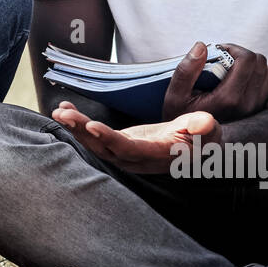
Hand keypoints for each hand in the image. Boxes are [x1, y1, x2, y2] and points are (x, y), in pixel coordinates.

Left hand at [52, 102, 220, 174]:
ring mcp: (126, 153)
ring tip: (59, 111)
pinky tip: (65, 109)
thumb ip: (204, 127)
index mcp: (157, 154)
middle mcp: (137, 158)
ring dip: (76, 128)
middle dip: (83, 132)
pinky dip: (79, 124)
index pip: (129, 149)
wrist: (195, 146)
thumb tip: (202, 124)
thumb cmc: (202, 137)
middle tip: (65, 115)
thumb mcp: (208, 129)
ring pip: (96, 144)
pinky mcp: (120, 145)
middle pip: (105, 148)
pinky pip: (96, 137)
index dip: (109, 139)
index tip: (92, 126)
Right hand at [162, 42, 267, 122]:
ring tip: (236, 71)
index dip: (234, 49)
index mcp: (229, 99)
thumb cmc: (182, 118)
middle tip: (225, 60)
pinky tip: (249, 83)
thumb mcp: (175, 94)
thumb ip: (187, 69)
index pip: (248, 60)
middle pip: (261, 64)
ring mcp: (258, 112)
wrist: (192, 144)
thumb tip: (202, 46)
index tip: (219, 52)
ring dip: (255, 67)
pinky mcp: (262, 116)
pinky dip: (266, 82)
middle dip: (243, 56)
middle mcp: (248, 106)